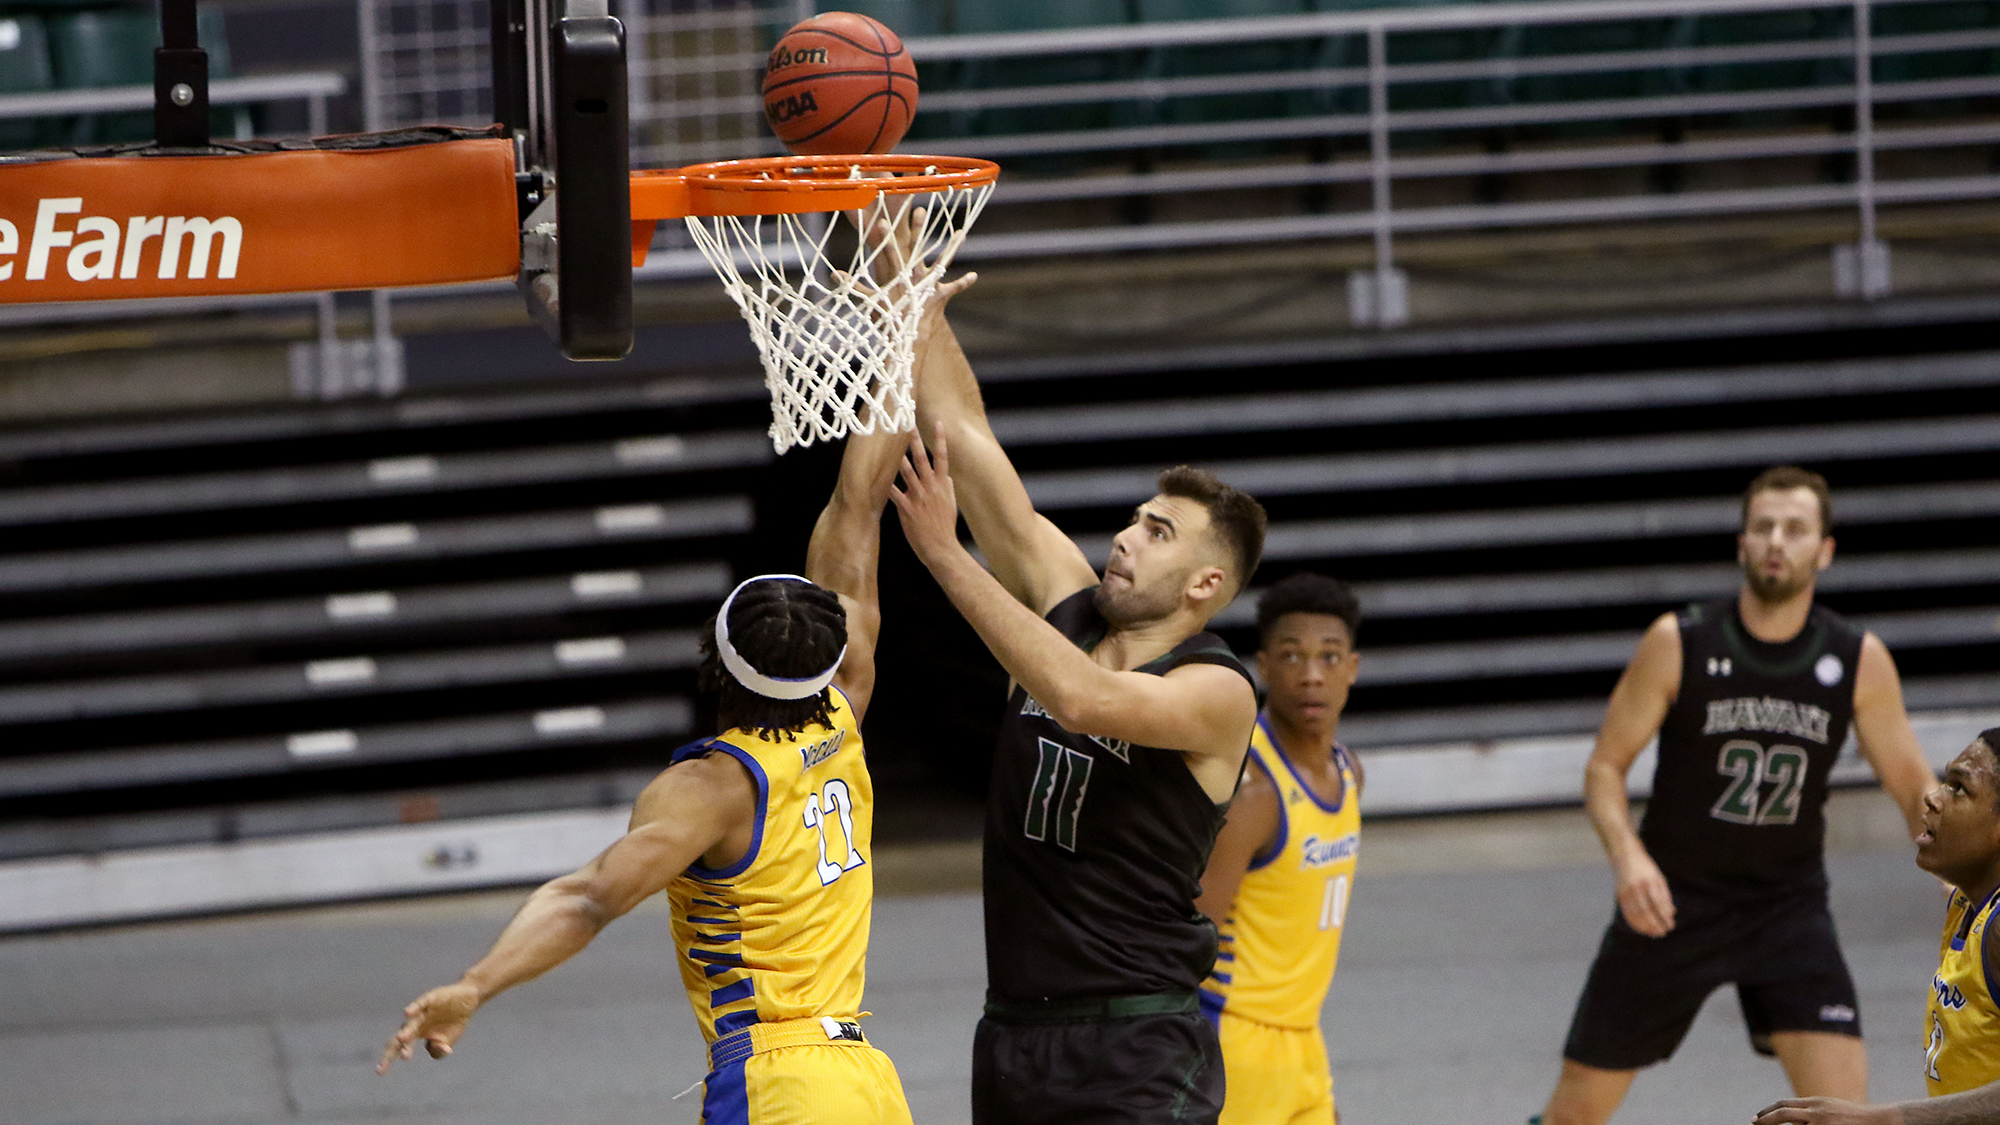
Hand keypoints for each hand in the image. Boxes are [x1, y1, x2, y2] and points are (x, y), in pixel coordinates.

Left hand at [376, 981, 480, 1073]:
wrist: (468, 999)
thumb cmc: (454, 1021)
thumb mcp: (449, 1041)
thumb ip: (440, 1051)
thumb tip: (436, 1048)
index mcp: (416, 1033)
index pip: (399, 1047)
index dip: (389, 1058)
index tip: (379, 1072)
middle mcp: (415, 1022)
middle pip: (400, 1037)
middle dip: (392, 1051)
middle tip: (384, 1065)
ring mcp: (423, 1011)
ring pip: (411, 1022)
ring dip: (406, 1031)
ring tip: (402, 1039)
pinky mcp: (432, 998)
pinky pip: (421, 1003)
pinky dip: (414, 1007)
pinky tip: (408, 1014)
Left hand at [888, 424, 962, 566]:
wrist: (941, 548)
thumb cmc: (945, 527)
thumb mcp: (951, 504)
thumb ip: (948, 488)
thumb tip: (948, 477)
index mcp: (943, 485)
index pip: (943, 458)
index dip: (941, 440)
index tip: (938, 423)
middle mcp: (931, 488)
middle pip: (922, 459)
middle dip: (915, 441)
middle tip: (907, 424)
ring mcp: (919, 497)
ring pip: (907, 472)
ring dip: (899, 456)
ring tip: (890, 443)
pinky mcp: (907, 508)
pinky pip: (894, 492)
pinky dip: (886, 484)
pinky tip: (876, 475)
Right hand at [1615, 850, 1676, 936]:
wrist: (1625, 856)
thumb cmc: (1646, 868)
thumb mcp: (1659, 878)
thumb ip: (1665, 895)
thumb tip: (1671, 913)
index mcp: (1649, 882)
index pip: (1658, 904)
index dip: (1664, 917)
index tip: (1671, 925)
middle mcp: (1636, 888)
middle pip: (1646, 911)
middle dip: (1655, 925)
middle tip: (1663, 933)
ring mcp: (1626, 892)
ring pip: (1636, 914)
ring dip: (1645, 927)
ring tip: (1654, 934)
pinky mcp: (1620, 896)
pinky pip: (1627, 913)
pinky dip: (1634, 923)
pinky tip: (1642, 929)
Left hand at [1753, 1097, 1901, 1124]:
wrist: (1879, 1120)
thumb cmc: (1854, 1117)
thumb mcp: (1830, 1108)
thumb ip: (1812, 1111)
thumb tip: (1794, 1117)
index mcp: (1815, 1102)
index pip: (1785, 1105)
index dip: (1768, 1111)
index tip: (1756, 1118)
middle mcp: (1816, 1111)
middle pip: (1784, 1113)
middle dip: (1766, 1119)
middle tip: (1753, 1124)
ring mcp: (1823, 1122)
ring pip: (1792, 1123)